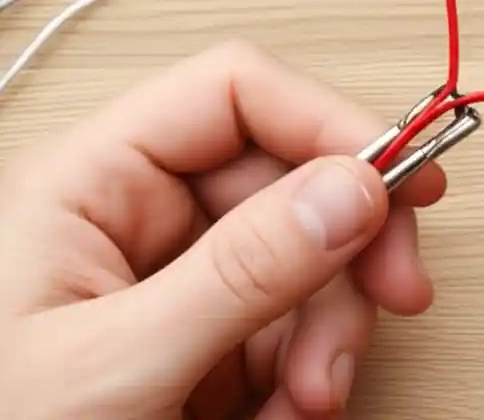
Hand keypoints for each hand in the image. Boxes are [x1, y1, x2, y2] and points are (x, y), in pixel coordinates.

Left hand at [0, 41, 443, 418]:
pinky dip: (317, 369)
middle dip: (346, 250)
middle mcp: (141, 217)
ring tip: (309, 397)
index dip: (324, 122)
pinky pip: (306, 321)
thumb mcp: (122, 364)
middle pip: (293, 177)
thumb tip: (349, 189)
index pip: (231, 94)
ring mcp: (185, 279)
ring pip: (315, 254)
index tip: (396, 180)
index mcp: (87, 185)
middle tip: (395, 293)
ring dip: (334, 328)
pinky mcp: (217, 335)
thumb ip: (240, 273)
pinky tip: (284, 412)